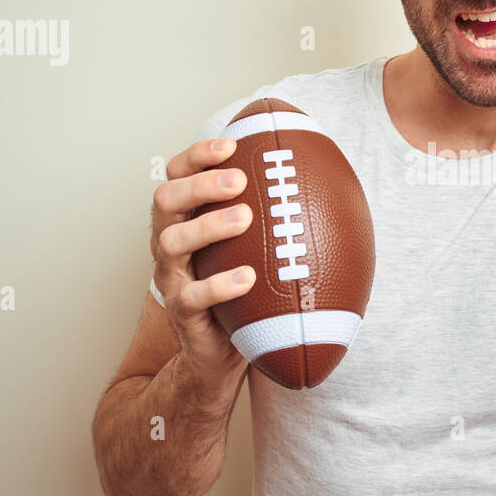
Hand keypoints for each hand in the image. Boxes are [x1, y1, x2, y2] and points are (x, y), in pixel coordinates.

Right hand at [151, 138, 255, 399]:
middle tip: (238, 180)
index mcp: (186, 219)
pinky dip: (218, 284)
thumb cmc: (241, 290)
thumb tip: (330, 180)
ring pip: (170, 242)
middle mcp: (170, 243)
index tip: (233, 144)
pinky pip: (191, 297)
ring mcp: (171, 278)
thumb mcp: (254, 247)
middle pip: (165, 200)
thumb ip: (273, 216)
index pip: (177, 175)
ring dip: (207, 225)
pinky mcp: (181, 313)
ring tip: (244, 219)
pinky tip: (248, 278)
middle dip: (199, 183)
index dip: (197, 155)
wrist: (221, 351)